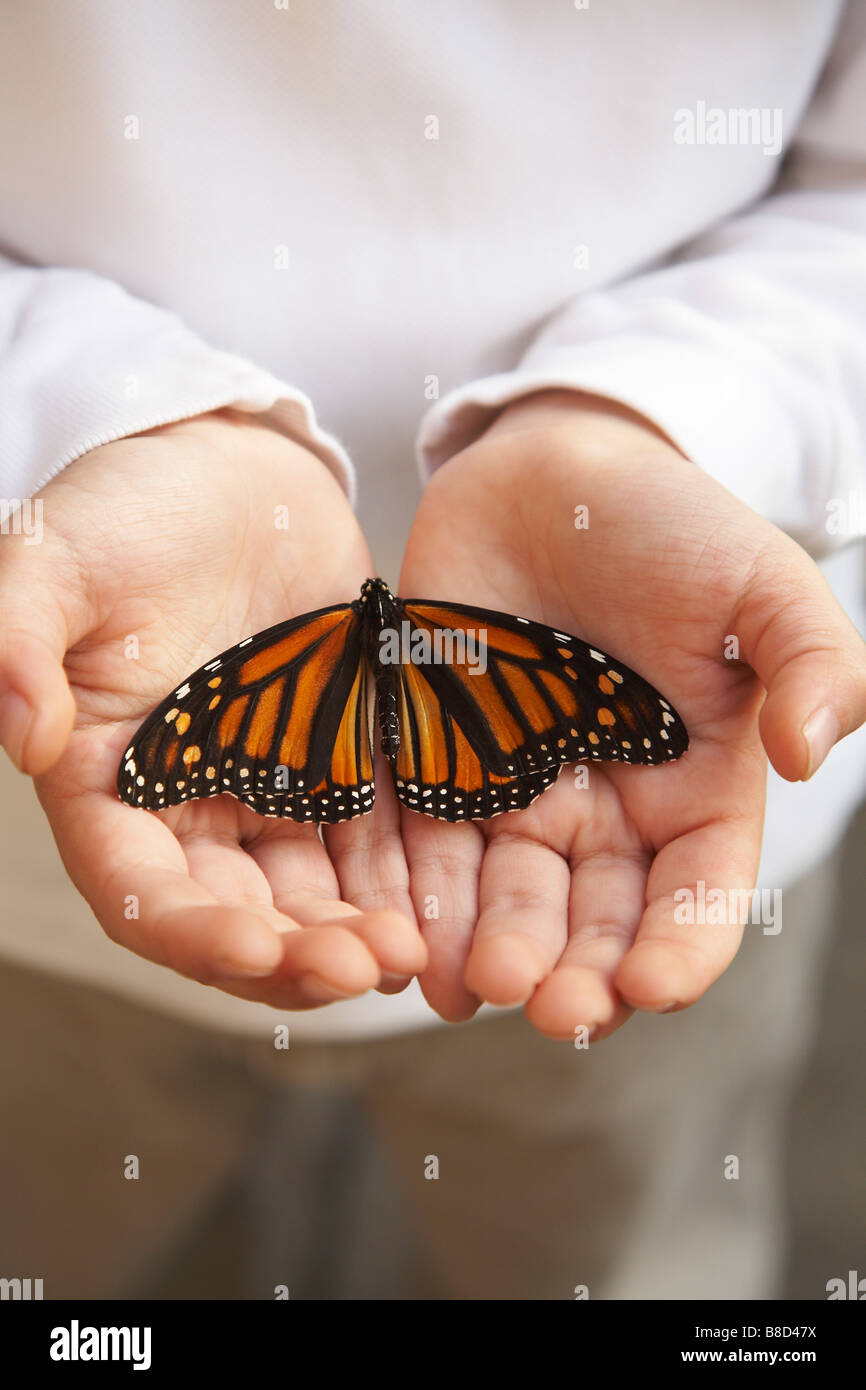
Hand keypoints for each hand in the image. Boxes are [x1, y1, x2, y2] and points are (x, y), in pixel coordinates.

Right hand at [0, 411, 424, 1007]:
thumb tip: (20, 737)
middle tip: (365, 968)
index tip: (258, 947)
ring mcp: (270, 791)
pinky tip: (446, 902)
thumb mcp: (54, 557)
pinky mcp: (340, 764)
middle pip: (238, 915)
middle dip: (297, 955)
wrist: (233, 469)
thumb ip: (19, 641)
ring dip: (356, 936)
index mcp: (108, 783)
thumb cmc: (129, 507)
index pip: (140, 891)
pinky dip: (404, 879)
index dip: (192, 932)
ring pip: (312, 896)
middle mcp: (188, 807)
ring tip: (414, 951)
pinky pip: (375, 839)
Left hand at [398, 390, 865, 1038]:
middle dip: (579, 971)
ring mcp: (523, 792)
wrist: (544, 470)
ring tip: (479, 985)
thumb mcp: (759, 581)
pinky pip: (430, 848)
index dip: (682, 947)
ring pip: (511, 901)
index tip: (653, 986)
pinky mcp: (443, 766)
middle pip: (598, 918)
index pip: (697, 893)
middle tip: (551, 1009)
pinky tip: (412, 947)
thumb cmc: (666, 521)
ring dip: (498, 950)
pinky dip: (423, 901)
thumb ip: (812, 659)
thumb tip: (811, 752)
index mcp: (696, 785)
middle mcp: (610, 808)